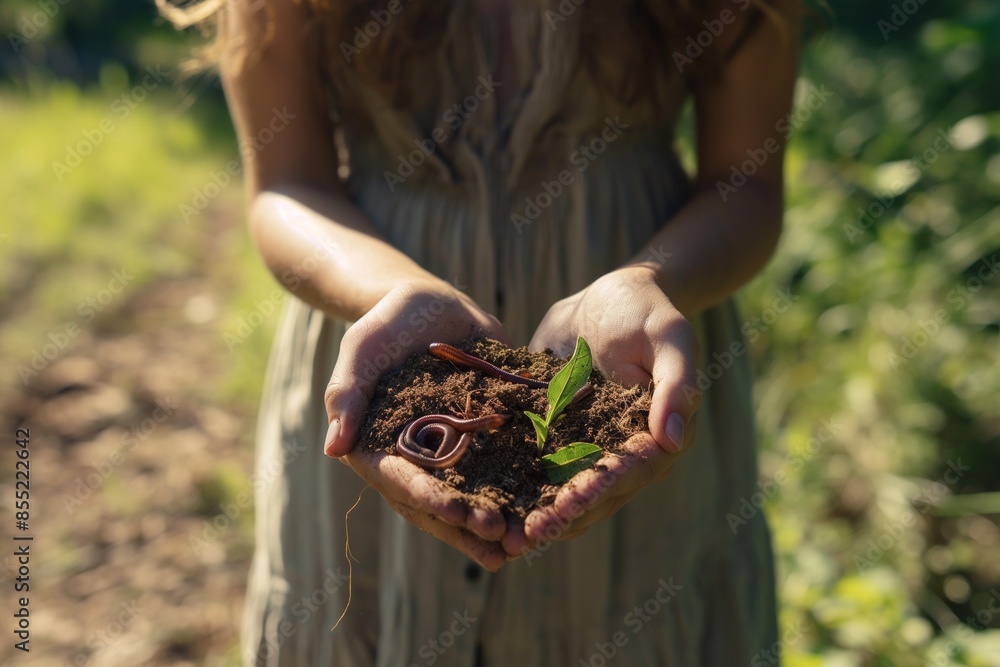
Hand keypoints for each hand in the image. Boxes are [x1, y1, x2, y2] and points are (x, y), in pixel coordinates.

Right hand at [323, 279, 512, 569]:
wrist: (432, 303)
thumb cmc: (386, 324)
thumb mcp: (362, 350)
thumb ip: (346, 394)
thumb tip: (333, 449)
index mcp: (380, 446)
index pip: (402, 481)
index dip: (429, 499)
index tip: (456, 512)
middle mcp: (418, 456)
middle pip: (439, 501)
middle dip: (467, 522)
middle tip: (499, 535)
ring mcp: (454, 447)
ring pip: (473, 492)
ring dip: (495, 517)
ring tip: (524, 540)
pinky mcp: (484, 433)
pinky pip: (502, 463)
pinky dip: (521, 485)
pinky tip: (547, 502)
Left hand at [506, 266, 699, 554]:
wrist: (610, 293)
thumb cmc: (648, 311)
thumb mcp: (668, 337)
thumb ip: (675, 386)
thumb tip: (673, 441)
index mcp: (653, 439)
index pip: (623, 476)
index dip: (594, 495)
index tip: (565, 508)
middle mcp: (619, 452)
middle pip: (589, 495)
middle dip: (556, 518)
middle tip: (521, 538)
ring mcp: (584, 445)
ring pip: (558, 489)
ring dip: (532, 512)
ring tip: (500, 534)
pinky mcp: (554, 432)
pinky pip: (532, 461)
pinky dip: (511, 481)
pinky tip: (480, 496)